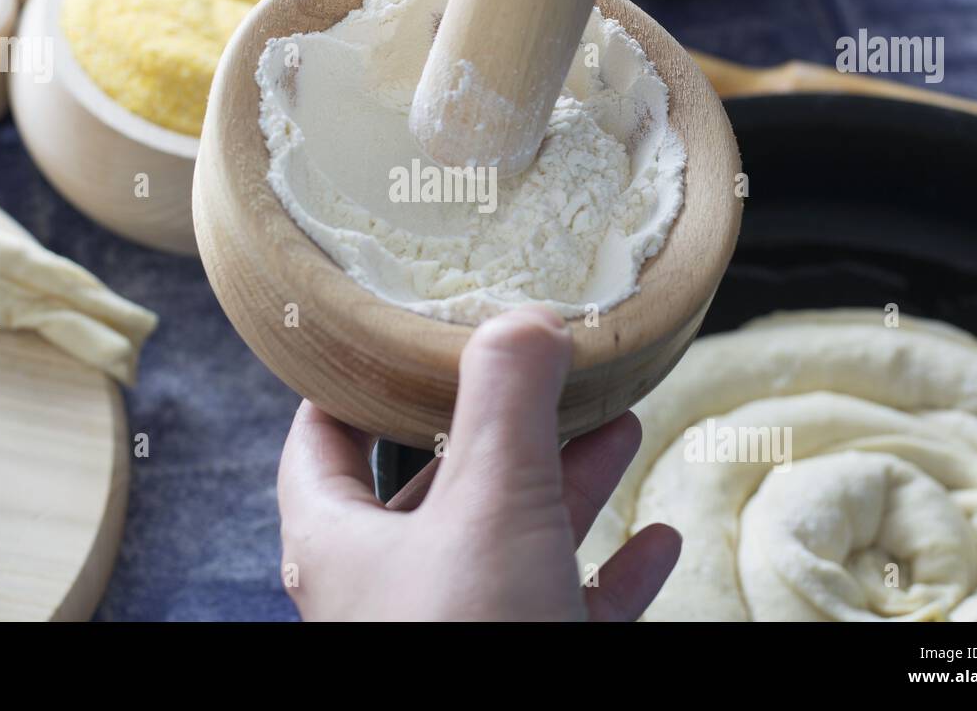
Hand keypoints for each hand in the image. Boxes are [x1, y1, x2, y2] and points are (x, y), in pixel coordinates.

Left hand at [276, 306, 680, 620]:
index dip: (354, 377)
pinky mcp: (521, 660)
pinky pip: (563, 607)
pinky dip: (610, 574)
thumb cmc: (475, 640)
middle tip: (542, 369)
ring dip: (568, 483)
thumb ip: (505, 400)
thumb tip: (525, 316)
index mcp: (341, 542)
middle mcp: (390, 587)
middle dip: (500, 423)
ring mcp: (457, 629)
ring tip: (619, 425)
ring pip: (510, 538)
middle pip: (438, 481)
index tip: (402, 326)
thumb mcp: (491, 503)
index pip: (321, 436)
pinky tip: (655, 544)